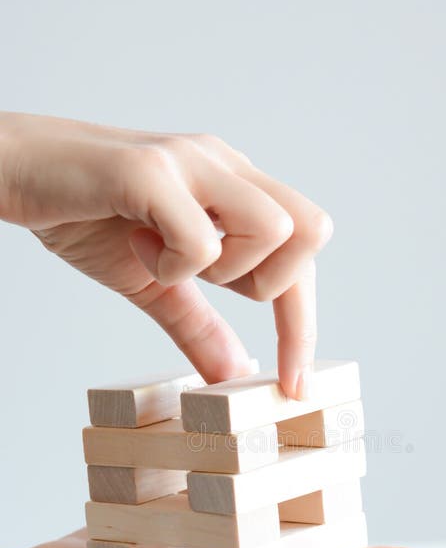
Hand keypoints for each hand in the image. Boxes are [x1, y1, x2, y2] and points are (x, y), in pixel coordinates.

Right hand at [0, 113, 331, 397]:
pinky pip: (202, 241)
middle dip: (270, 286)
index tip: (294, 384)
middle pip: (312, 231)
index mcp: (235, 190)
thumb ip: (199, 326)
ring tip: (164, 258)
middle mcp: (225, 167)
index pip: (305, 252)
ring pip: (273, 229)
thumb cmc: (84, 217)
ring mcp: (192, 162)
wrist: (10, 170)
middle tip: (211, 286)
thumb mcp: (154, 285)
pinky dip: (173, 265)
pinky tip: (137, 245)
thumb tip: (236, 373)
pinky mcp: (151, 171)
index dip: (303, 324)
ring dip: (224, 270)